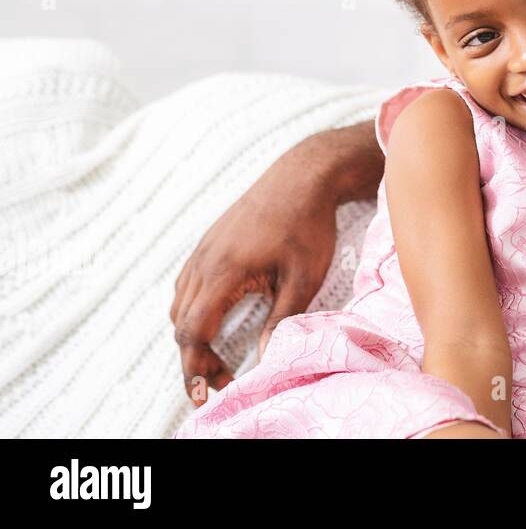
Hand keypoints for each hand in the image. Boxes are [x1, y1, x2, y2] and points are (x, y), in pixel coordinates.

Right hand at [170, 136, 340, 405]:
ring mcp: (203, 250)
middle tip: (221, 380)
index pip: (194, 331)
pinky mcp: (209, 243)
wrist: (303, 176)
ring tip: (217, 358)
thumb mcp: (304, 277)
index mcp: (224, 270)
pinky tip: (215, 320)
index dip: (199, 366)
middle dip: (195, 358)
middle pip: (181, 324)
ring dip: (192, 334)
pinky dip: (192, 310)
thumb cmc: (308, 225)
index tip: (217, 387)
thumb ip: (283, 319)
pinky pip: (186, 285)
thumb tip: (264, 358)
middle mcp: (204, 261)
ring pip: (179, 305)